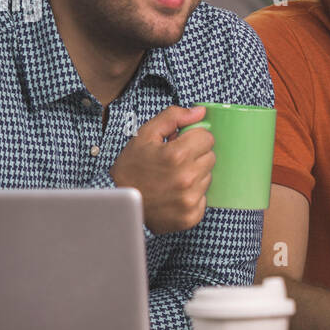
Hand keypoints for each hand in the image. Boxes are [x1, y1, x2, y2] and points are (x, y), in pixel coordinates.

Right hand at [110, 105, 214, 233]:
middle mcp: (186, 178)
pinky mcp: (191, 217)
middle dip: (195, 156)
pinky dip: (192, 195)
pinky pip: (204, 198)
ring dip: (195, 175)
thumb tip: (200, 112)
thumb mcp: (145, 135)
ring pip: (208, 177)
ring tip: (173, 178)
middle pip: (210, 157)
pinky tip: (175, 193)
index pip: (207, 138)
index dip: (193, 138)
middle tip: (175, 162)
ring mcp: (189, 200)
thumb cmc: (131, 167)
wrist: (119, 201)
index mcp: (177, 155)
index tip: (181, 144)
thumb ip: (173, 117)